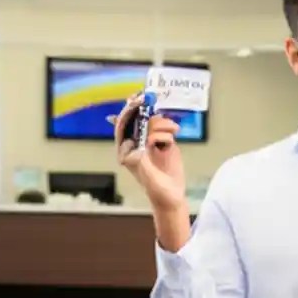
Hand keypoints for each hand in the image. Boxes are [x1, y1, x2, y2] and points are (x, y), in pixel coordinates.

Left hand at [112, 94, 186, 212]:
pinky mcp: (163, 145)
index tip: (136, 103)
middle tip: (146, 97)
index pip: (123, 128)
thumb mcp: (150, 180)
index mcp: (127, 153)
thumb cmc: (158, 193)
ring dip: (161, 122)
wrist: (173, 199)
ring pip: (151, 123)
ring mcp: (149, 144)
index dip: (128, 113)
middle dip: (140, 109)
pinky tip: (175, 132)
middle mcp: (136, 146)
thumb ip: (142, 163)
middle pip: (135, 121)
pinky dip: (169, 127)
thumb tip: (135, 147)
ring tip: (172, 130)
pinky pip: (163, 129)